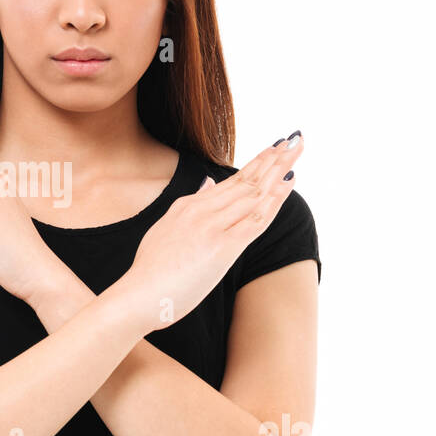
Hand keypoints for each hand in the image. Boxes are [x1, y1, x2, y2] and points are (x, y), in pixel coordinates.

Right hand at [118, 131, 305, 332]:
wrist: (138, 294)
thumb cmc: (150, 271)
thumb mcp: (166, 229)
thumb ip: (189, 206)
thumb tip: (206, 183)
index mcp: (186, 206)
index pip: (230, 182)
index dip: (255, 165)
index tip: (274, 150)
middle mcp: (200, 210)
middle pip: (245, 180)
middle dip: (272, 159)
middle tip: (294, 141)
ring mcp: (212, 226)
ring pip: (253, 193)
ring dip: (278, 171)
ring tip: (296, 151)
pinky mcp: (222, 247)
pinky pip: (255, 219)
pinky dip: (274, 200)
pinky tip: (288, 184)